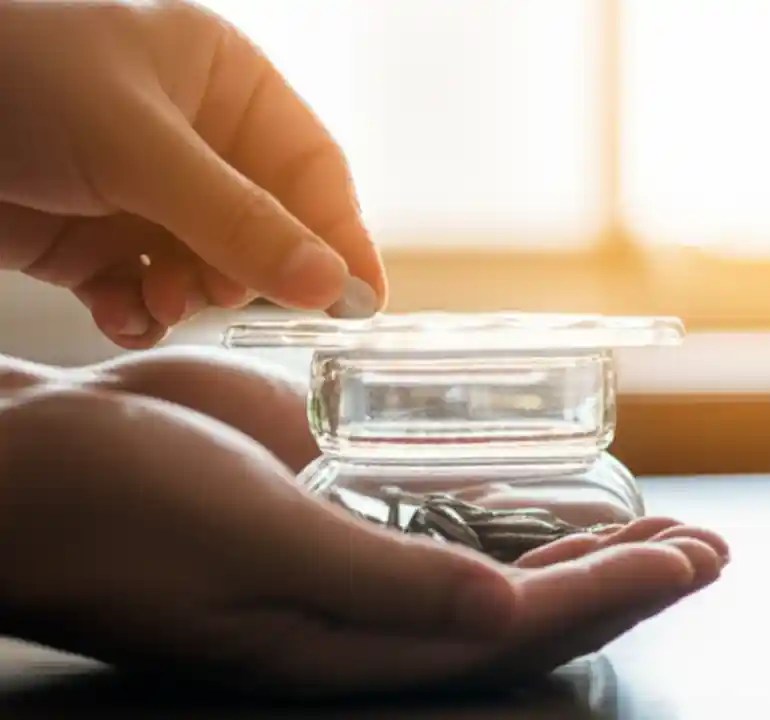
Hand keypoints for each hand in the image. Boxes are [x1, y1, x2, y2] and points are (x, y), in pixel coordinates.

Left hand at [0, 1, 383, 347]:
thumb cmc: (16, 77)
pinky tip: (121, 313)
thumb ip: (239, 220)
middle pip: (266, 226)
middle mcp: (191, 134)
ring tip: (156, 301)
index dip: (340, 234)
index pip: (311, 166)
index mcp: (221, 79)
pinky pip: (145, 290)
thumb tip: (335, 285)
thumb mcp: (138, 145)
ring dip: (190, 296)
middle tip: (225, 294)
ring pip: (209, 267)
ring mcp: (139, 188)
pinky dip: (139, 313)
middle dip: (248, 270)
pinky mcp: (89, 238)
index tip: (364, 300)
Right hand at [0, 387, 726, 694]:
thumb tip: (502, 610)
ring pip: (504, 560)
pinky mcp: (346, 497)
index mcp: (355, 643)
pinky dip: (520, 507)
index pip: (515, 631)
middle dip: (627, 580)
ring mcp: (364, 553)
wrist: (50, 456)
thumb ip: (381, 581)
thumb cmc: (130, 510)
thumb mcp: (257, 546)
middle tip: (712, 549)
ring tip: (672, 528)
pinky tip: (569, 496)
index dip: (610, 598)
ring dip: (589, 545)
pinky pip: (452, 510)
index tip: (688, 563)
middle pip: (530, 606)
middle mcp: (373, 609)